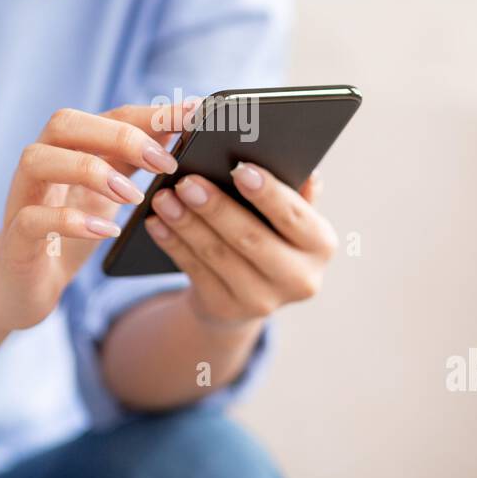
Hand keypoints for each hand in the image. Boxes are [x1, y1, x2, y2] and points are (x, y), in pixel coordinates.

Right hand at [0, 104, 181, 331]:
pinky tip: (105, 230)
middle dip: (119, 137)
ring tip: (133, 197)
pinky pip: (32, 218)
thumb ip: (138, 161)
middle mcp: (41, 163)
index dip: (152, 114)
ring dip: (90, 171)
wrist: (26, 283)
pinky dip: (70, 221)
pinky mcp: (15, 238)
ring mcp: (22, 198)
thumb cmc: (72, 230)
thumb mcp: (113, 192)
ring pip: (37, 159)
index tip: (194, 116)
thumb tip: (184, 129)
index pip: (110, 116)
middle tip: (164, 163)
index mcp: (70, 148)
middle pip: (65, 123)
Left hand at [144, 163, 336, 326]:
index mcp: (320, 245)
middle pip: (252, 239)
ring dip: (187, 224)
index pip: (295, 217)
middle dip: (216, 208)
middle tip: (188, 181)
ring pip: (218, 255)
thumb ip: (296, 193)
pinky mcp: (225, 309)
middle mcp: (299, 278)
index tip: (241, 168)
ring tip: (164, 197)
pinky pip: (194, 271)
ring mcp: (262, 300)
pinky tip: (156, 222)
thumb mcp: (288, 218)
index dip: (268, 194)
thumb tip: (307, 171)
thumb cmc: (270, 234)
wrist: (248, 292)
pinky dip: (173, 244)